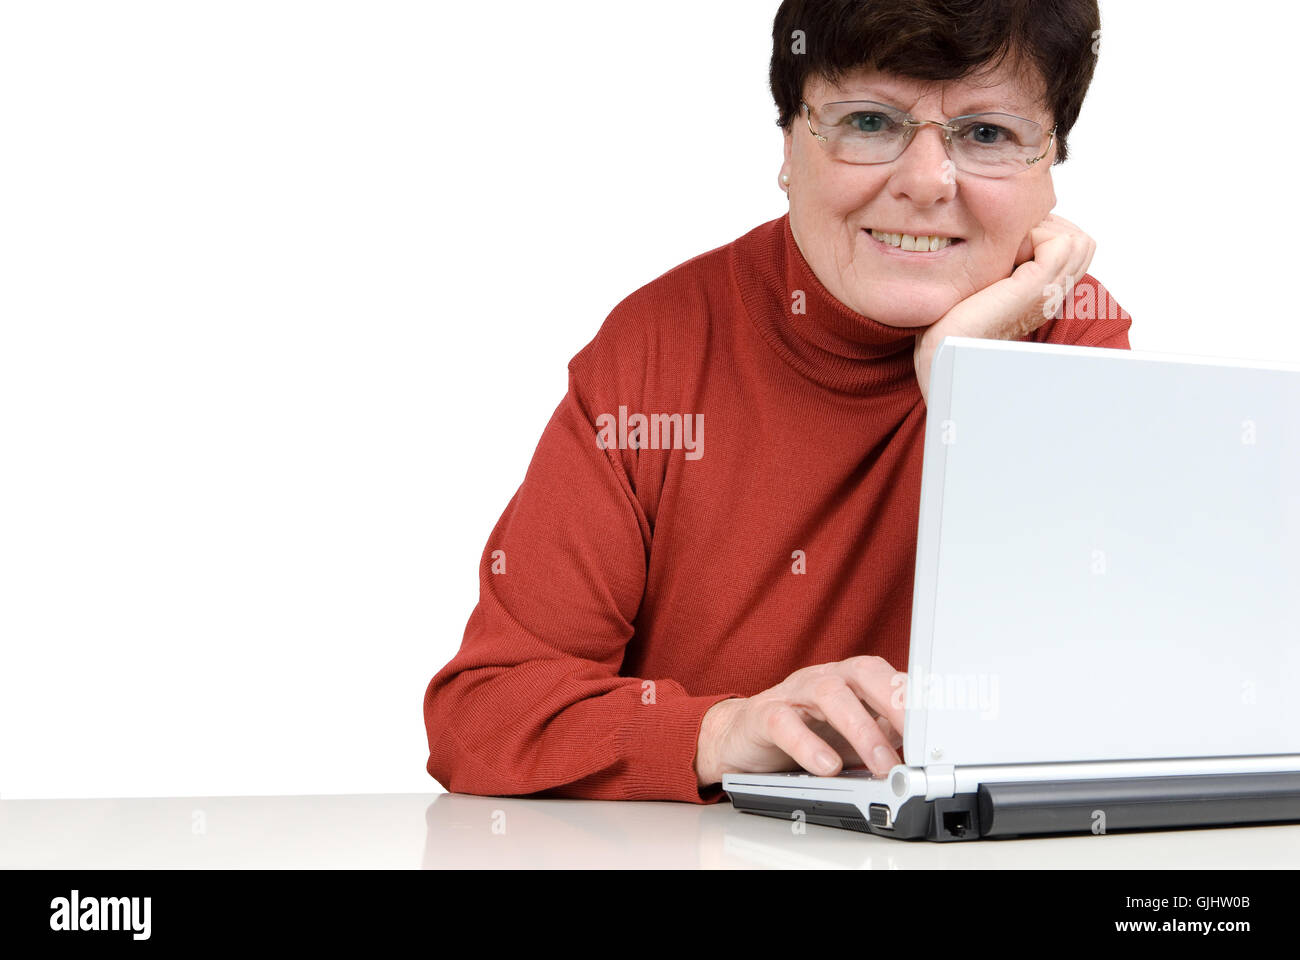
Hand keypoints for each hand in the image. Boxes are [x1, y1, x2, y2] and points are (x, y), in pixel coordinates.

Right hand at [695, 656, 906, 785]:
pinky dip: (808, 745)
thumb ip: (884, 733)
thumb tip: (922, 747)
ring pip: (829, 695)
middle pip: (863, 673)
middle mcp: (825, 678)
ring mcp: (793, 692)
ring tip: (880, 764)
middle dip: (895, 704)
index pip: (890, 676)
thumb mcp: (851, 735)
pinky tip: (826, 767)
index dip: (915, 698)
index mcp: (851, 679)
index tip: (938, 727)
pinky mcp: (763, 714)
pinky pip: (785, 722)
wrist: (740, 737)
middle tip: (917, 742)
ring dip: (861, 730)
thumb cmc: (803, 732)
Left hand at [913, 214, 1095, 403]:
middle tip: (1009, 245)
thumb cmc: (954, 320)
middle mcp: (1054, 295)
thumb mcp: (987, 282)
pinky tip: (1004, 254)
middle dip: (1045, 227)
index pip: (1072, 244)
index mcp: (1046, 293)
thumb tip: (1009, 231)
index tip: (1008, 246)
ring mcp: (1049, 293)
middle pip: (1079, 240)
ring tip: (1007, 250)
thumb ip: (1007, 262)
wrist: (943, 349)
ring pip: (1074, 238)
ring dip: (1039, 230)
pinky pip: (1060, 242)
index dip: (1042, 232)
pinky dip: (1033, 235)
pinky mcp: (1035, 290)